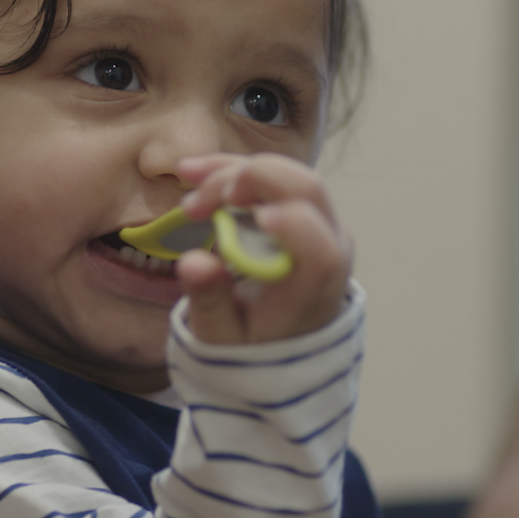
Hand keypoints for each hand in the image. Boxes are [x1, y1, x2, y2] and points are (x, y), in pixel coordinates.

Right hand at [172, 153, 352, 344]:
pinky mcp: (305, 211)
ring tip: (187, 179)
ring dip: (235, 170)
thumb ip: (211, 300)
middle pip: (305, 189)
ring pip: (287, 173)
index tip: (233, 213)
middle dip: (248, 179)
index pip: (319, 247)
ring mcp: (323, 224)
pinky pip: (277, 178)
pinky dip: (237, 170)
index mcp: (316, 287)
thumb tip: (194, 262)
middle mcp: (331, 246)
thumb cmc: (255, 347)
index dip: (284, 221)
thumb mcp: (222, 337)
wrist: (283, 345)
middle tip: (199, 201)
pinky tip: (196, 172)